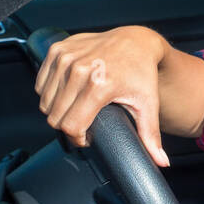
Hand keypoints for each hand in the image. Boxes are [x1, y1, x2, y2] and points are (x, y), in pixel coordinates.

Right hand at [34, 25, 171, 166]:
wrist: (136, 41)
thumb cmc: (142, 73)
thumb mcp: (148, 105)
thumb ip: (151, 135)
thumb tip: (161, 162)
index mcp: (99, 85)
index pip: (71, 126)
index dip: (79, 138)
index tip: (89, 136)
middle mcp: (79, 70)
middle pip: (55, 116)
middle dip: (69, 125)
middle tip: (85, 122)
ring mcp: (65, 58)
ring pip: (45, 102)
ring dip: (59, 110)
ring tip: (78, 107)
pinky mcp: (57, 49)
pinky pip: (41, 84)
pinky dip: (51, 93)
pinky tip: (69, 92)